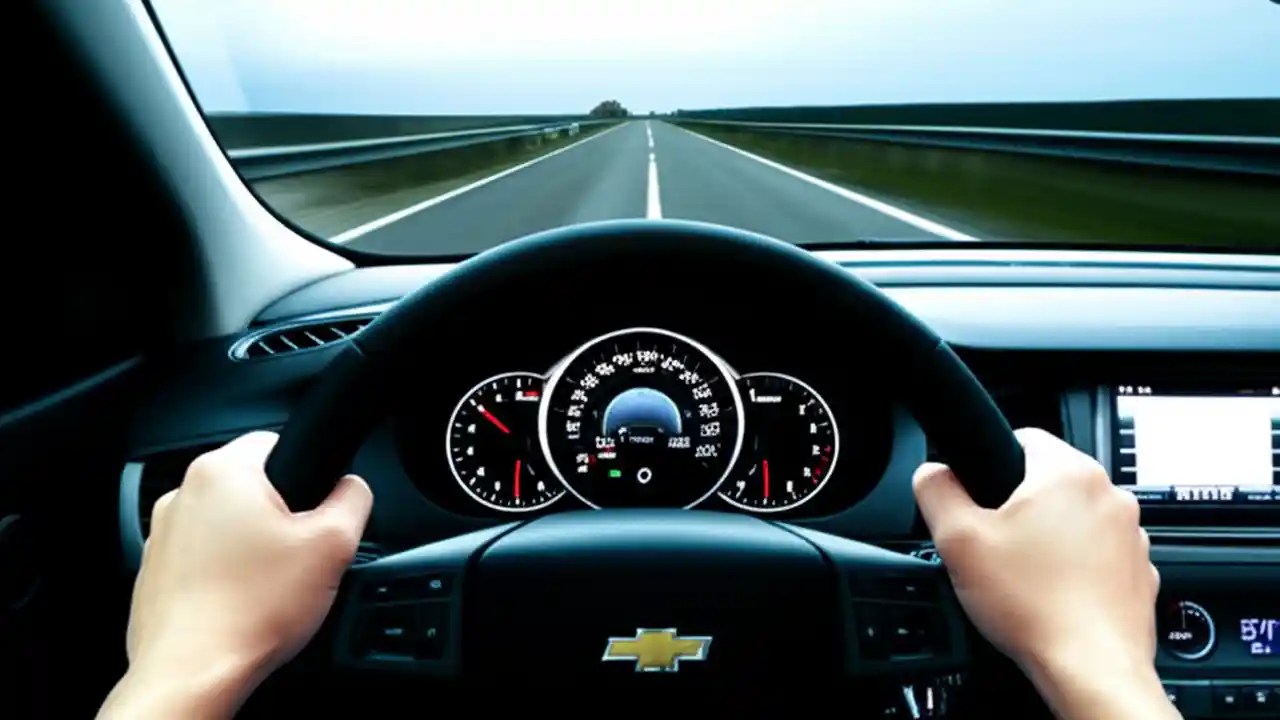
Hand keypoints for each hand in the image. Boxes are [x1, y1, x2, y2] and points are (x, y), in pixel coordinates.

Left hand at [99, 431, 371, 718]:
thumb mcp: (333, 546)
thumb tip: (352, 487)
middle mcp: (182, 494)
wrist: (192, 673)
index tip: (315, 514)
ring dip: (251, 546)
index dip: (309, 475)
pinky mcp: (154, 571)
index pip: (278, 440)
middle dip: (280, 517)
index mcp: (222, 472)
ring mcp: (161, 534)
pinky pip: (202, 560)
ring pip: (226, 525)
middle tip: (299, 556)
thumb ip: (353, 499)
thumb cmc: (250, 612)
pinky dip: (224, 575)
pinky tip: (242, 603)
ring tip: (269, 586)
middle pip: (252, 487)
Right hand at [913, 428, 1174, 719]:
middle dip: (1020, 508)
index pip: (1022, 437)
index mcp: (1068, 473)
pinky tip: (1053, 593)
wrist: (1089, 668)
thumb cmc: (1034, 606)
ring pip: (1074, 519)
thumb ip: (935, 490)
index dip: (989, 466)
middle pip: (1048, 481)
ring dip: (1050, 538)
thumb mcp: (957, 540)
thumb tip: (933, 473)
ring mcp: (1132, 534)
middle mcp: (1110, 495)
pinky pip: (1098, 554)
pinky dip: (1076, 568)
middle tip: (996, 546)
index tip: (979, 501)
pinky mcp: (1139, 569)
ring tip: (1025, 575)